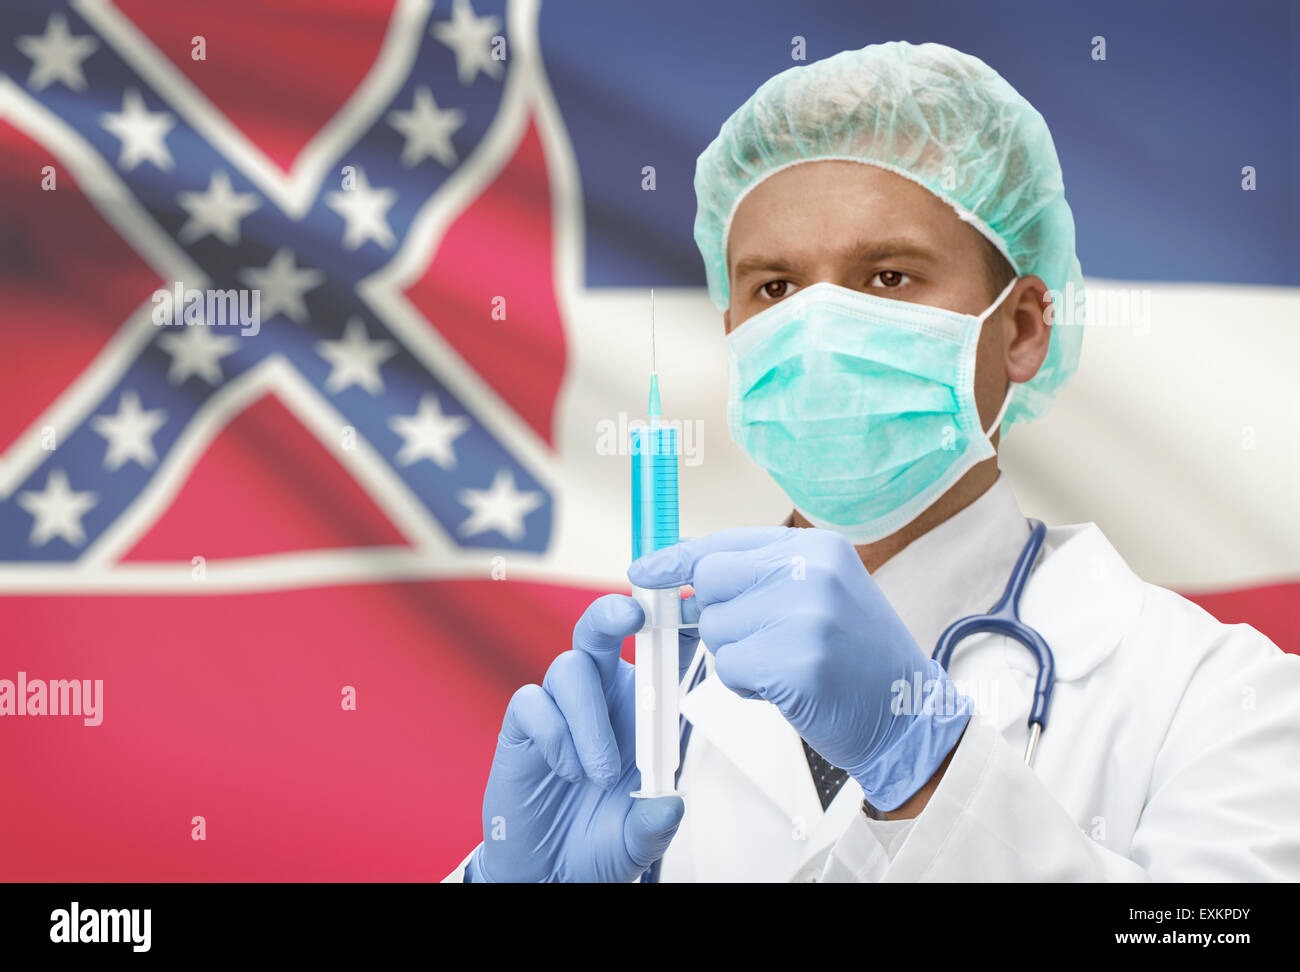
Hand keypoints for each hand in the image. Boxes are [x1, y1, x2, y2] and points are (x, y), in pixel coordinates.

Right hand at [469, 593, 698, 881]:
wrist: (550, 870)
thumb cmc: (600, 840)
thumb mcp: (640, 840)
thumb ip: (655, 823)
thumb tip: (670, 804)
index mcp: (640, 705)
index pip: (658, 650)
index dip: (670, 620)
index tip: (686, 604)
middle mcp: (601, 695)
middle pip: (602, 628)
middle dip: (616, 612)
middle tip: (631, 617)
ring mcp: (560, 706)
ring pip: (570, 667)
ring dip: (590, 720)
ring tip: (598, 775)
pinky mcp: (524, 724)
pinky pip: (533, 702)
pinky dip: (554, 735)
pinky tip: (566, 770)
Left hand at [628, 527, 970, 811]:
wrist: (908, 715)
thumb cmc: (854, 658)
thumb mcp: (817, 595)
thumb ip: (757, 577)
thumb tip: (680, 573)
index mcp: (816, 547)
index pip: (725, 541)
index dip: (678, 558)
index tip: (642, 571)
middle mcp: (812, 571)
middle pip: (711, 581)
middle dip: (719, 616)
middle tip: (761, 639)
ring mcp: (807, 615)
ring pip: (716, 628)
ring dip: (737, 656)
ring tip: (785, 664)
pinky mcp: (798, 663)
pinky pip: (730, 668)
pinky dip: (746, 686)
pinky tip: (785, 688)